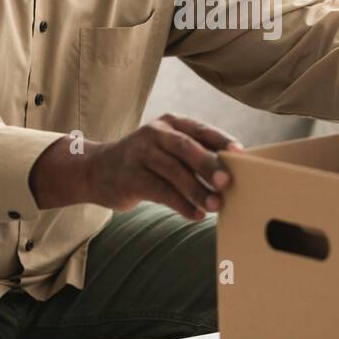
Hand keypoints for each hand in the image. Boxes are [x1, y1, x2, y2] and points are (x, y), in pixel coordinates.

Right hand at [30, 113, 242, 220]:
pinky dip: (180, 205)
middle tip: (228, 182)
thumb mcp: (167, 149)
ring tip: (216, 206)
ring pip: (173, 172)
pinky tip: (195, 215)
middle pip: (186, 147)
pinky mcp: (130, 177)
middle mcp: (155, 133)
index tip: (241, 154)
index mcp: (171, 122)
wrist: (97, 171)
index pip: (201, 129)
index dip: (222, 141)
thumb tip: (232, 175)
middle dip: (209, 165)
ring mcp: (140, 153)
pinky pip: (160, 191)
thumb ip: (194, 156)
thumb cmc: (146, 162)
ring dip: (197, 191)